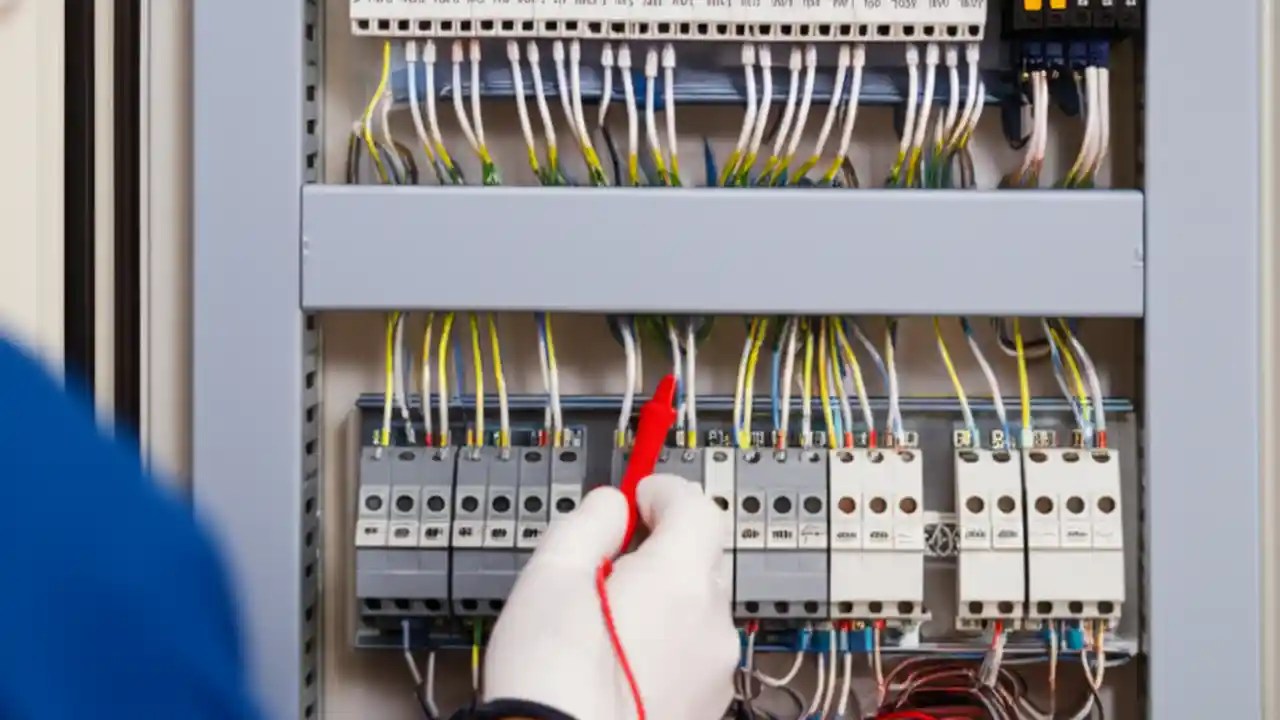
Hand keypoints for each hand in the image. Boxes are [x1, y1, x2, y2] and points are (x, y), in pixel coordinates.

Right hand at [483, 474, 738, 719]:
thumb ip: (589, 522)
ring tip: (607, 621)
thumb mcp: (551, 574)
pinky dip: (666, 644)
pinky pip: (692, 653)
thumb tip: (611, 505)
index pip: (698, 507)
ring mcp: (712, 671)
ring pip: (697, 608)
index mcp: (681, 580)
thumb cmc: (551, 678)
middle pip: (701, 557)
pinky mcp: (704, 707)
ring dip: (663, 600)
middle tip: (609, 563)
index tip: (635, 499)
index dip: (663, 493)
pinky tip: (620, 660)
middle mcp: (711, 624)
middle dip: (662, 548)